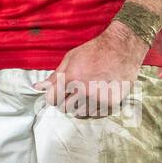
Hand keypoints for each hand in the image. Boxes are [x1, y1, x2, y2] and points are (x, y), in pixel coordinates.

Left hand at [32, 21, 146, 118]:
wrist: (122, 48)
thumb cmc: (95, 51)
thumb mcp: (71, 58)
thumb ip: (55, 76)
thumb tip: (39, 87)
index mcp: (72, 78)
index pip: (53, 99)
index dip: (54, 96)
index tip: (58, 93)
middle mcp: (85, 90)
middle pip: (65, 108)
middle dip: (66, 101)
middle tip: (74, 91)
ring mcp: (99, 98)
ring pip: (80, 112)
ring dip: (81, 105)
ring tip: (88, 90)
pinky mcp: (112, 104)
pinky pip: (96, 114)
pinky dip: (94, 107)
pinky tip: (98, 94)